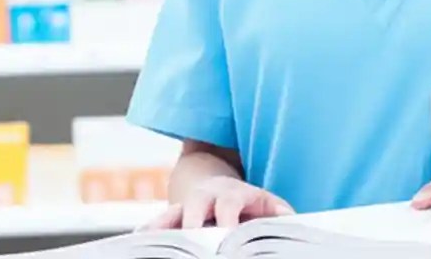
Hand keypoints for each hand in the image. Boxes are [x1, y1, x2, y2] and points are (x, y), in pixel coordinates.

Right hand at [141, 177, 294, 230]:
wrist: (216, 185)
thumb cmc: (247, 202)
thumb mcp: (266, 202)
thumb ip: (279, 211)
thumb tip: (291, 219)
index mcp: (230, 194)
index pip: (227, 205)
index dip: (226, 219)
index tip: (227, 234)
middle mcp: (204, 198)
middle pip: (193, 208)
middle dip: (191, 226)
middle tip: (192, 245)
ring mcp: (185, 207)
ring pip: (169, 215)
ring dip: (163, 229)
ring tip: (153, 246)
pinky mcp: (171, 218)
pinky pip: (156, 225)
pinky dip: (148, 234)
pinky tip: (139, 245)